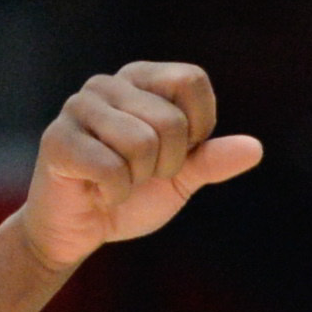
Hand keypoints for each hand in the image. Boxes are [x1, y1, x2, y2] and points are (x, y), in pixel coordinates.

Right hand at [15, 62, 262, 272]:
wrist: (78, 232)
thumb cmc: (130, 196)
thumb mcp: (181, 178)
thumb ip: (212, 159)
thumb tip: (254, 149)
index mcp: (140, 80)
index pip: (192, 80)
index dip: (199, 126)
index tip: (179, 152)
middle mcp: (107, 84)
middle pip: (170, 120)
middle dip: (167, 164)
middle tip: (141, 175)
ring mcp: (78, 108)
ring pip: (141, 144)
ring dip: (138, 180)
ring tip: (118, 181)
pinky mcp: (57, 140)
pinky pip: (111, 169)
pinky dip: (114, 194)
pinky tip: (98, 192)